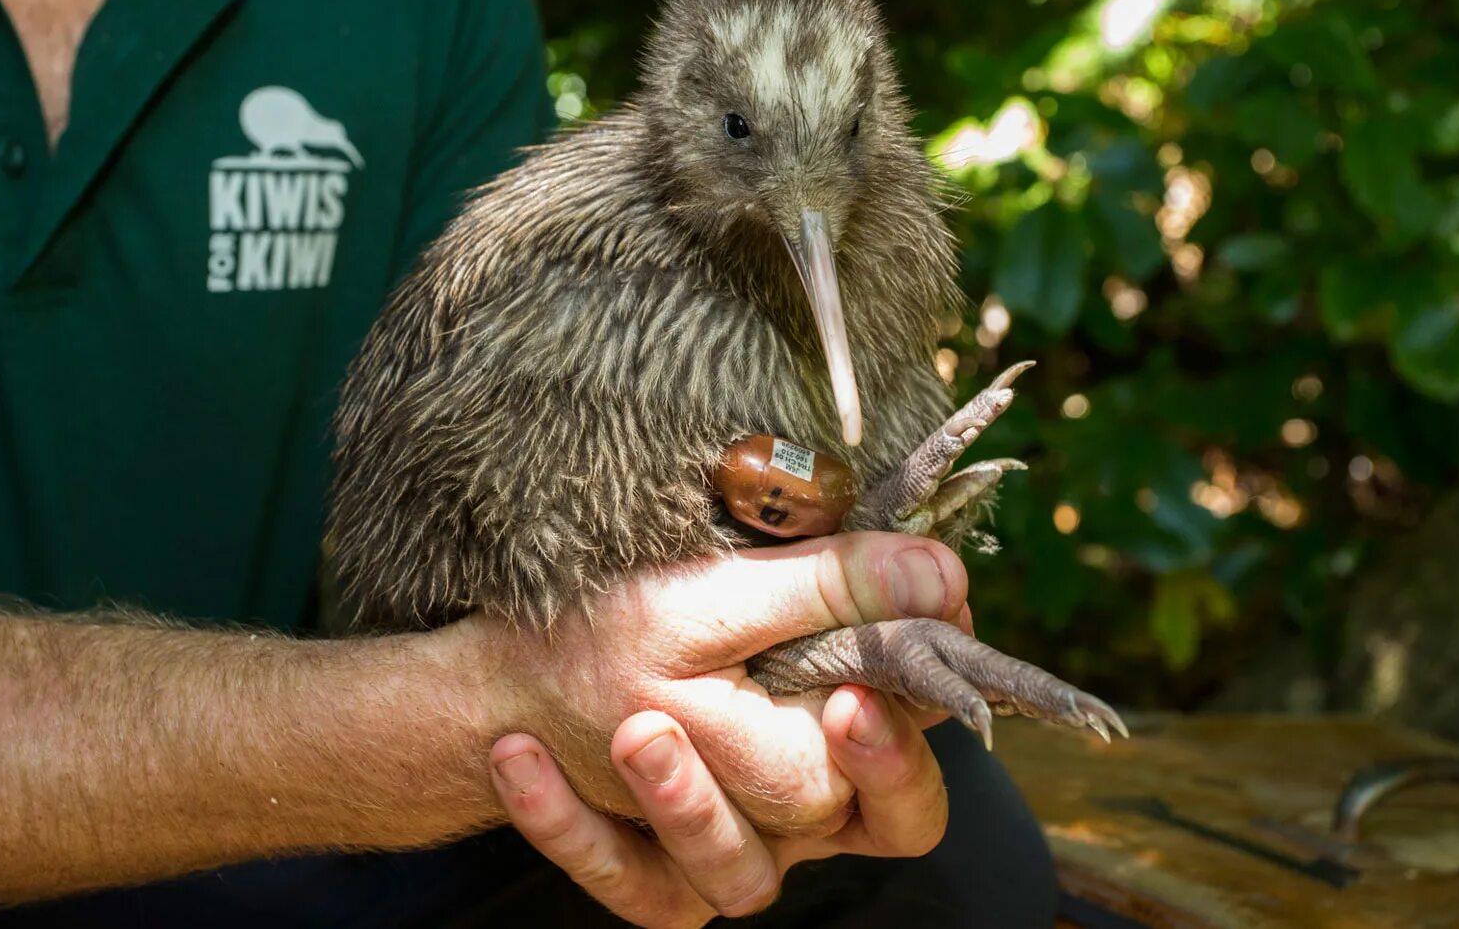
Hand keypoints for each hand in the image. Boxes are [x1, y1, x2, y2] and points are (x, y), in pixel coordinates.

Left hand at [482, 531, 971, 833]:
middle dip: (838, 777)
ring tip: (639, 731)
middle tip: (817, 715)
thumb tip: (945, 572)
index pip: (912, 763)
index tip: (858, 694)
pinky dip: (566, 827)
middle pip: (877, 834)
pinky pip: (623, 882)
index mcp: (841, 738)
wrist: (513, 677)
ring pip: (743, 875)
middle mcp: (806, 813)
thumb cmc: (637, 618)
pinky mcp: (652, 886)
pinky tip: (521, 756)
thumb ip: (832, 588)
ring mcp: (731, 857)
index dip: (898, 743)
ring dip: (688, 806)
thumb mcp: (724, 592)